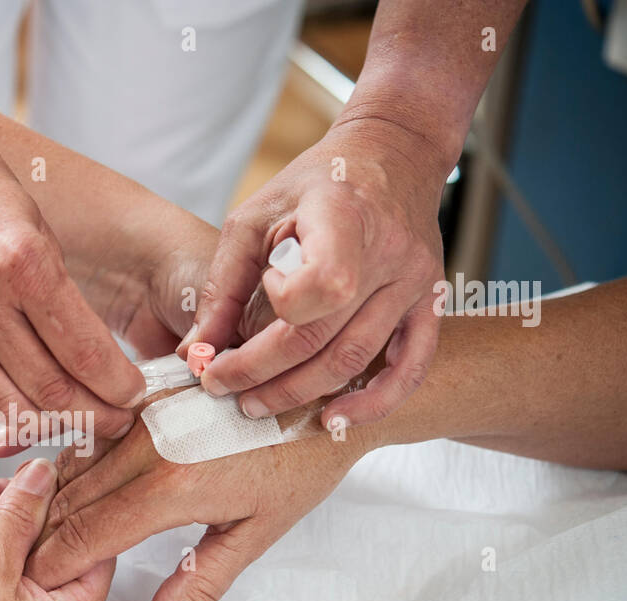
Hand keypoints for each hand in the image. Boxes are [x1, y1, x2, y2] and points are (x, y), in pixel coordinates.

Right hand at [0, 211, 221, 458]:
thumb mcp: (39, 231)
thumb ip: (63, 300)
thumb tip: (98, 368)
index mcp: (24, 262)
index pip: (85, 354)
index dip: (118, 389)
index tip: (133, 398)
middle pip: (48, 391)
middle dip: (93, 416)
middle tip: (112, 423)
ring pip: (3, 407)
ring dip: (44, 426)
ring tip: (68, 422)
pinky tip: (10, 410)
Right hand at [26, 400, 370, 600]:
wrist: (327, 388)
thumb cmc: (299, 463)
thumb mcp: (256, 534)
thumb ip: (198, 585)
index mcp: (172, 486)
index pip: (86, 535)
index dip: (51, 564)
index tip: (30, 584)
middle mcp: (148, 441)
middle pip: (68, 499)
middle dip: (38, 535)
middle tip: (16, 562)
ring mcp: (144, 407)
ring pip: (71, 458)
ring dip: (43, 493)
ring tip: (18, 522)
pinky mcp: (147, 384)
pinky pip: (89, 421)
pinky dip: (61, 446)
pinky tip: (29, 458)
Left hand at [183, 117, 447, 429]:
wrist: (392, 154)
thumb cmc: (314, 184)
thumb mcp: (254, 218)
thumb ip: (223, 286)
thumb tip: (195, 354)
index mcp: (343, 217)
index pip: (319, 286)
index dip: (278, 309)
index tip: (249, 307)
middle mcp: (388, 253)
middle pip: (323, 338)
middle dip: (263, 374)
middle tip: (224, 389)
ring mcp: (416, 282)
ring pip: (356, 360)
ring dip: (301, 394)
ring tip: (257, 405)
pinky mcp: (431, 303)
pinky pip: (410, 368)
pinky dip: (373, 403)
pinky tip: (334, 420)